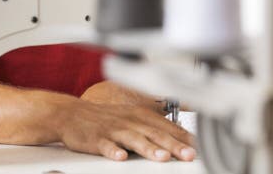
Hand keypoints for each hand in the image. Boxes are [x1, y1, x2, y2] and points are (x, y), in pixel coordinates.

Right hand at [53, 83, 195, 161]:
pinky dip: (113, 151)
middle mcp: (130, 121)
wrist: (72, 114)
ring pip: (133, 139)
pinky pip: (106, 146)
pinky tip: (120, 157)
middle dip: (173, 145)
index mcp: (141, 116)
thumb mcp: (133, 119)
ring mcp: (113, 130)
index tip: (200, 147)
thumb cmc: (107, 119)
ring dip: (148, 148)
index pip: (167, 127)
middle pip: (155, 134)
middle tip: (189, 155)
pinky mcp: (96, 138)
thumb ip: (155, 129)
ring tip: (162, 157)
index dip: (184, 137)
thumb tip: (182, 140)